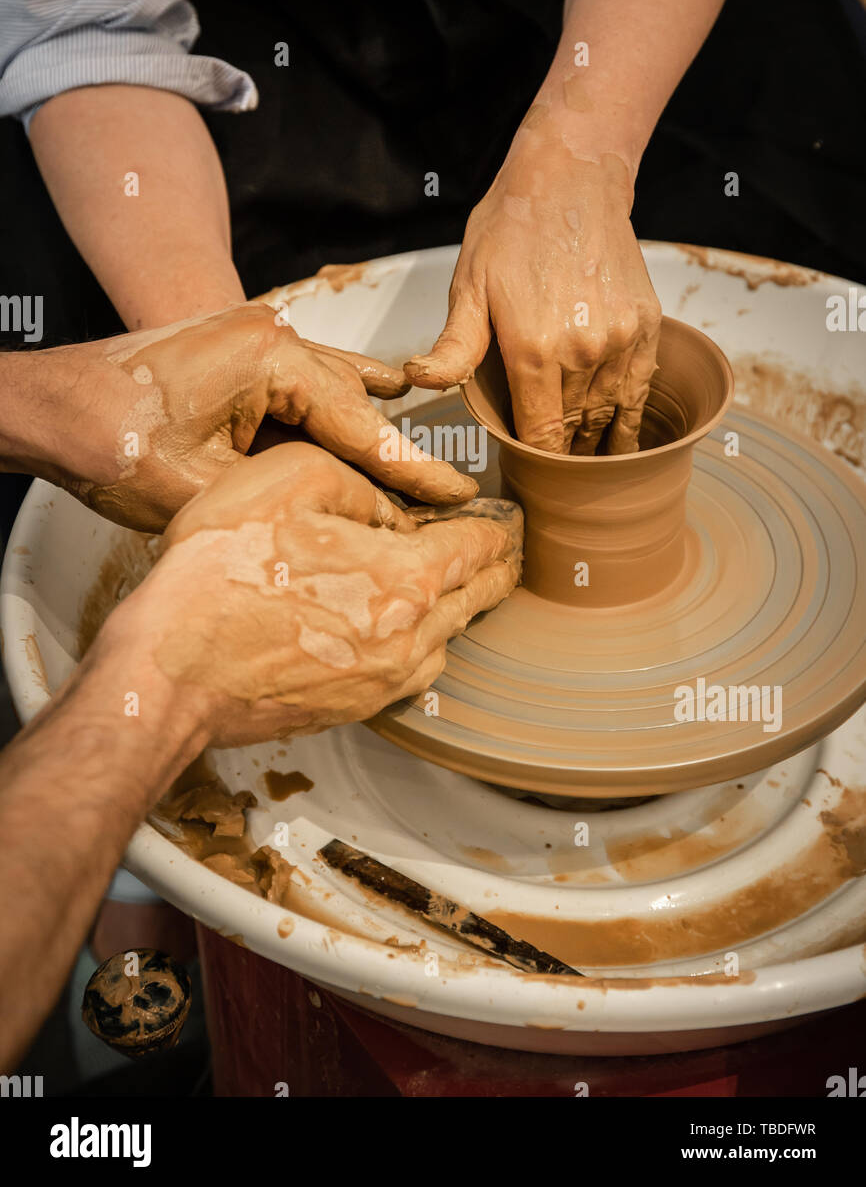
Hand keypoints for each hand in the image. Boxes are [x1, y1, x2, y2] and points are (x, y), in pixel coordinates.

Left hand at [15, 303, 476, 531]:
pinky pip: (309, 381)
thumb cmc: (105, 438)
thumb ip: (285, 495)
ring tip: (426, 468)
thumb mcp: (202, 488)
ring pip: (337, 390)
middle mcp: (271, 338)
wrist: (48, 406)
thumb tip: (349, 516)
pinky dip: (341, 405)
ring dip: (371, 431)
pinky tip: (385, 400)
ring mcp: (255, 340)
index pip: (361, 423)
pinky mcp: (241, 355)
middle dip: (398, 455)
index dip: (411, 467)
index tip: (460, 493)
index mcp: (270, 359)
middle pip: (357, 405)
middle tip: (452, 497)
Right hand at [109, 442, 521, 746]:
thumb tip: (392, 510)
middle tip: (498, 547)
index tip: (507, 517)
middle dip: (492, 566)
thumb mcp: (289, 478)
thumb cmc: (219, 574)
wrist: (168, 671)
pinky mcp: (352, 708)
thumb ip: (360, 482)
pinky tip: (388, 622)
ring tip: (441, 580)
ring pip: (447, 638)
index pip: (483, 546)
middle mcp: (410, 637)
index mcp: (407, 577)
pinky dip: (414, 641)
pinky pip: (408, 670)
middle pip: (479, 596)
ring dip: (452, 607)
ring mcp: (382, 682)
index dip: (499, 524)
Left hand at [405, 118, 661, 455]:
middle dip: (560, 456)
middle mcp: (584, 352)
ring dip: (594, 444)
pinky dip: (628, 423)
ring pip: (608, 418)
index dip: (534, 462)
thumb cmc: (511, 230)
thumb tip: (420, 380)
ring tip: (580, 463)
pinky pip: (639, 394)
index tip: (525, 471)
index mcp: (534, 350)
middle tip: (547, 473)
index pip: (541, 437)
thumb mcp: (469, 286)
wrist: (571, 180)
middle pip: (574, 433)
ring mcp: (622, 342)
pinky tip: (618, 444)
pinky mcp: (647, 330)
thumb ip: (454, 346)